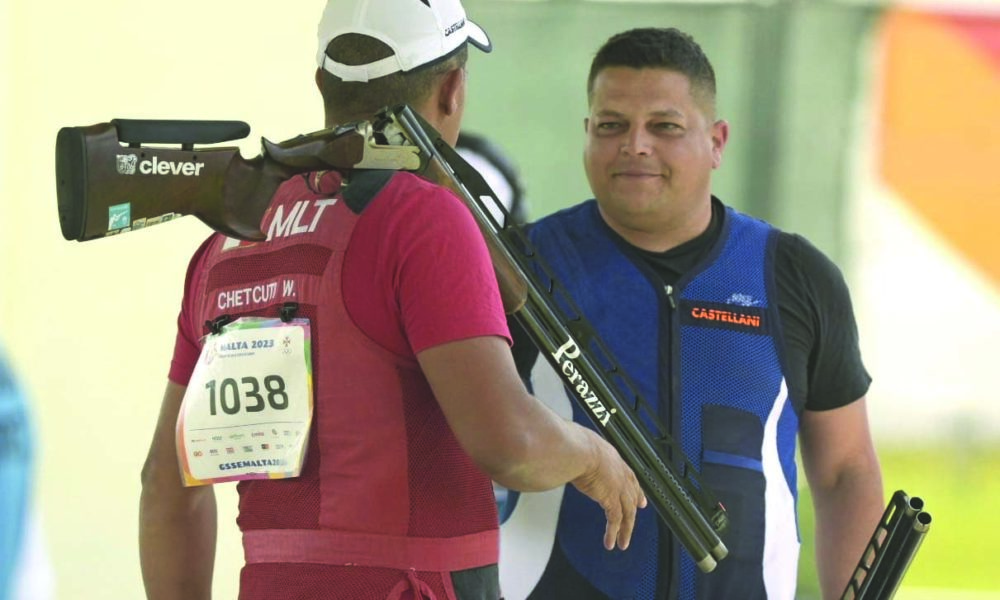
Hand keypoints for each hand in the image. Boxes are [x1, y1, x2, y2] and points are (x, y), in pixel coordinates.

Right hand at [570, 428, 646, 550]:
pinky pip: (615, 520)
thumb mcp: (580, 444)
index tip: (637, 494)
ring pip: (627, 512)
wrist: (577, 451)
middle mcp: (619, 473)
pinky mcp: (611, 499)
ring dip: (626, 529)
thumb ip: (579, 450)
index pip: (627, 474)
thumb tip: (568, 449)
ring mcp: (618, 487)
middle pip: (632, 492)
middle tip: (640, 509)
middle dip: (636, 503)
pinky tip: (611, 542)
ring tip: (623, 542)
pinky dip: (613, 533)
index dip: (633, 485)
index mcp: (612, 458)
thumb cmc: (572, 443)